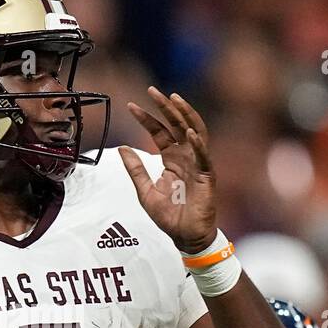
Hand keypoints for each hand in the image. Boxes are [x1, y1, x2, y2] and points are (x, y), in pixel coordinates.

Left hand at [118, 87, 217, 254]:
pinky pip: (203, 156)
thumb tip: (121, 148)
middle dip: (165, 107)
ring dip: (185, 115)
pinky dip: (197, 143)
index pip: (159, 132)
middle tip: (153, 90)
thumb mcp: (145, 191)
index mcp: (171, 159)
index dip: (146, 118)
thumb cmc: (169, 216)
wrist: (185, 236)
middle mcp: (186, 156)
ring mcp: (197, 164)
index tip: (131, 106)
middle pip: (176, 124)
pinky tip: (189, 132)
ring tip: (174, 99)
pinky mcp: (206, 176)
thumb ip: (135, 169)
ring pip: (195, 131)